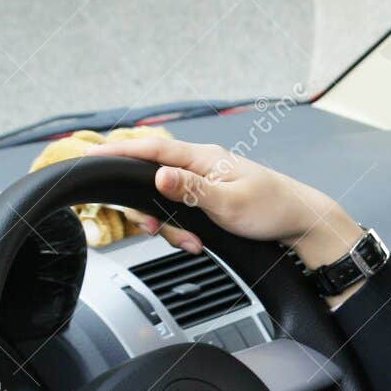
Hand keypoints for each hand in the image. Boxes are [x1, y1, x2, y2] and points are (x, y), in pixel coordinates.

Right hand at [87, 135, 363, 270]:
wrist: (300, 222)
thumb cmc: (272, 208)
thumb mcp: (229, 203)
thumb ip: (190, 190)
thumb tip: (158, 176)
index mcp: (202, 158)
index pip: (151, 149)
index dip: (118, 152)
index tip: (90, 157)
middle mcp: (199, 165)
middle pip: (151, 180)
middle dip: (148, 209)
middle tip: (156, 230)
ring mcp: (202, 181)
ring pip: (164, 200)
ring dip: (171, 226)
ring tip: (192, 242)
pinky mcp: (206, 198)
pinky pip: (180, 212)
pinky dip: (183, 230)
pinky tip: (198, 242)